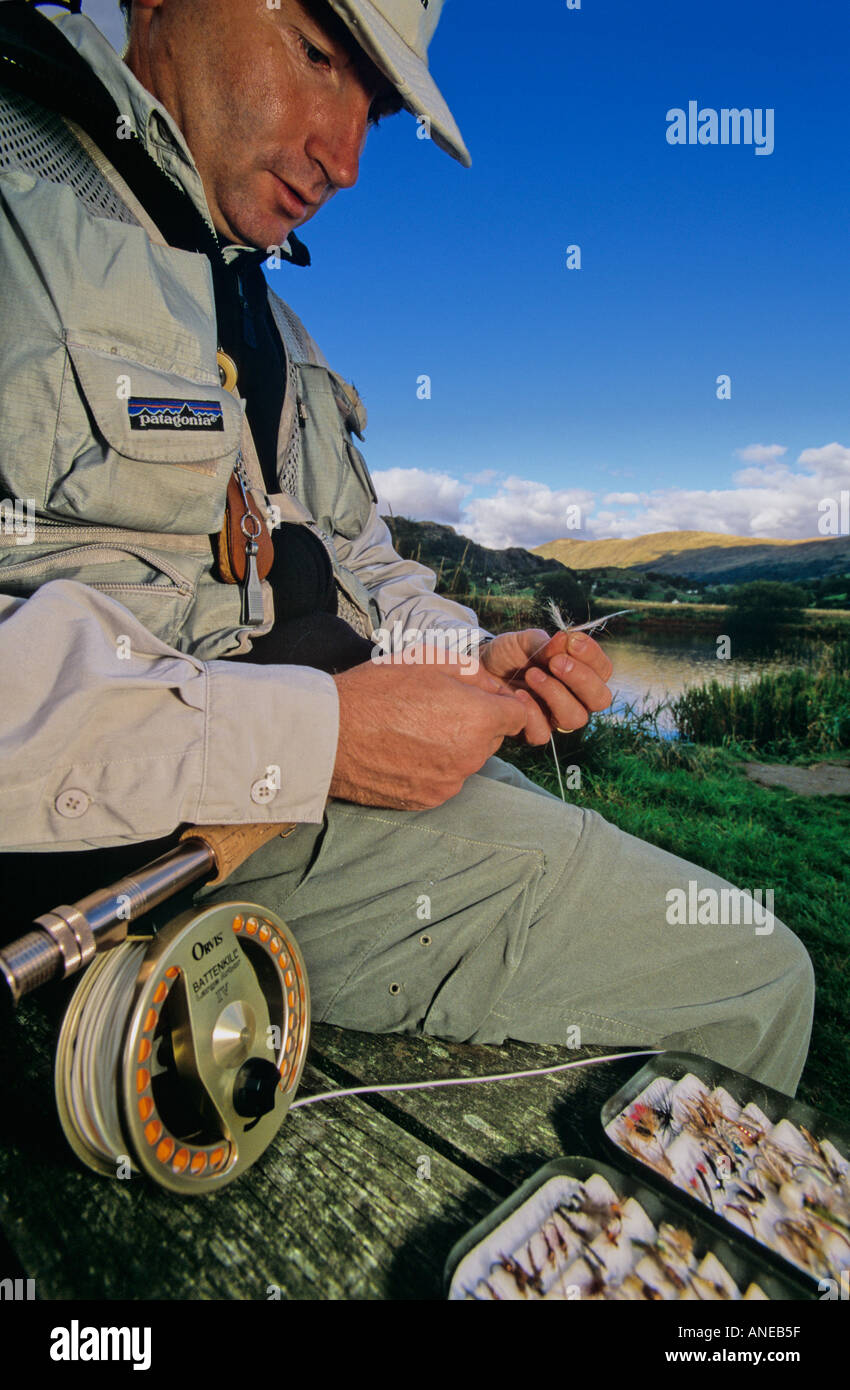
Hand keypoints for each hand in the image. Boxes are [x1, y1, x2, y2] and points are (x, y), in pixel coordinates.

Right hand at [330, 660, 527, 809]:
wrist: (330, 734)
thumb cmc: (376, 690)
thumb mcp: (429, 660)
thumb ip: (475, 674)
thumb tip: (497, 689)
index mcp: (478, 718)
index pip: (518, 715)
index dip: (502, 703)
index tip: (481, 700)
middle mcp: (472, 756)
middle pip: (492, 739)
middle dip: (475, 724)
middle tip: (435, 709)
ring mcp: (451, 782)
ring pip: (468, 760)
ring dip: (453, 747)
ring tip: (413, 730)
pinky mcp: (429, 800)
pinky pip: (444, 780)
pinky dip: (432, 767)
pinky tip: (403, 751)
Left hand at [479, 628, 613, 744]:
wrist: (479, 669)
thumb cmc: (509, 654)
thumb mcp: (525, 641)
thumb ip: (545, 643)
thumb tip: (564, 639)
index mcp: (581, 673)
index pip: (603, 670)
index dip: (592, 656)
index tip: (572, 641)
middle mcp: (575, 698)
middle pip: (599, 699)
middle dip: (581, 679)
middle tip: (556, 662)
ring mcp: (555, 717)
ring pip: (575, 718)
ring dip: (555, 694)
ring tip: (532, 675)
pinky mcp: (533, 732)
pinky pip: (542, 733)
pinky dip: (531, 712)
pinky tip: (517, 695)